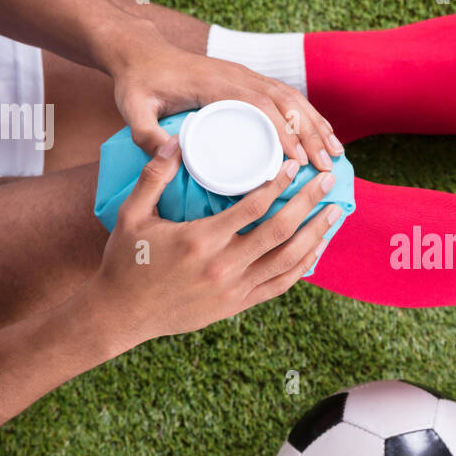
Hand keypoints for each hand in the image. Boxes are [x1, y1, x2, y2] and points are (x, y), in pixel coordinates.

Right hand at [86, 140, 340, 345]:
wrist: (121, 314)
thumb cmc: (125, 260)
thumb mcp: (131, 214)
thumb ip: (154, 176)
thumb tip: (176, 141)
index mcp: (200, 240)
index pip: (252, 206)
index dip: (278, 183)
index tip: (294, 165)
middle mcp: (223, 266)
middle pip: (280, 230)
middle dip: (309, 203)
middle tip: (329, 181)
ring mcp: (233, 289)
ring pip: (287, 260)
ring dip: (315, 234)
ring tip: (335, 212)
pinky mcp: (237, 305)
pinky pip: (279, 285)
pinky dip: (302, 266)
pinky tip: (316, 248)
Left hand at [108, 22, 342, 168]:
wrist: (141, 51)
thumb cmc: (137, 82)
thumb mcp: (131, 108)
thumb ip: (145, 133)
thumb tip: (171, 155)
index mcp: (216, 83)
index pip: (260, 105)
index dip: (283, 132)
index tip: (298, 160)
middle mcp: (238, 75)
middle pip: (285, 103)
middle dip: (310, 135)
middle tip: (326, 166)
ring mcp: (246, 75)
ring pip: (292, 98)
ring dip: (316, 125)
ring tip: (336, 154)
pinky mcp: (248, 79)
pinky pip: (286, 96)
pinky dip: (308, 115)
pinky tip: (323, 134)